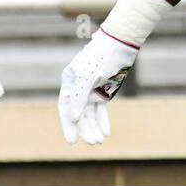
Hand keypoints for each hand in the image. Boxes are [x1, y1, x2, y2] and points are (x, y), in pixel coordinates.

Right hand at [58, 29, 138, 144]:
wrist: (120, 43)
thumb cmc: (102, 56)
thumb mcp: (89, 76)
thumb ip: (79, 97)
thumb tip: (73, 118)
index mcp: (70, 81)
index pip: (65, 107)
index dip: (68, 125)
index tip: (72, 140)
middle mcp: (78, 88)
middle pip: (79, 114)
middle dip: (85, 129)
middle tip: (93, 142)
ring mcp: (91, 90)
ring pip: (90, 114)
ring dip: (94, 127)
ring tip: (99, 141)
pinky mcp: (104, 92)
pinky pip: (101, 110)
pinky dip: (103, 120)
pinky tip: (106, 131)